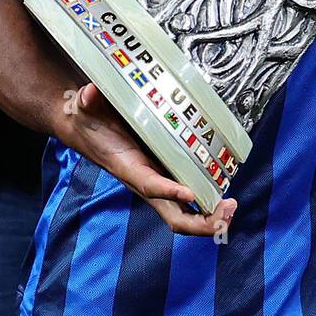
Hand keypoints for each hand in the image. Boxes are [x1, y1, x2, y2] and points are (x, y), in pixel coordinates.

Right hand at [61, 83, 236, 236]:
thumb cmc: (90, 121)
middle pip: (174, 216)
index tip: (189, 192)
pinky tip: (225, 199)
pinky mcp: (167, 178)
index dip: (168, 190)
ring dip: (209, 218)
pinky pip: (188, 201)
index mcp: (128, 168)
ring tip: (230, 208)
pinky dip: (208, 205)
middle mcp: (145, 182)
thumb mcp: (84, 107)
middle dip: (200, 222)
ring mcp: (158, 183)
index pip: (148, 185)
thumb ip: (87, 100)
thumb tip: (90, 92)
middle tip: (226, 210)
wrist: (87, 129)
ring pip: (184, 214)